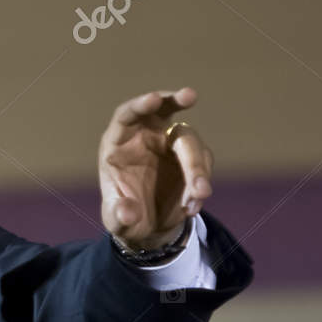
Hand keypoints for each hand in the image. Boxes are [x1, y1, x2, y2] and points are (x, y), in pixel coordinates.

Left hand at [98, 87, 214, 250]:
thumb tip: (129, 213)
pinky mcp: (191, 159)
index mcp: (120, 143)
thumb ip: (121, 216)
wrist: (149, 226)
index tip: (154, 99)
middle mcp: (147, 137)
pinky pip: (203, 164)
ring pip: (189, 141)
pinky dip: (200, 185)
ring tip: (195, 198)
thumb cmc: (124, 216)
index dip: (140, 105)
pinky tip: (190, 208)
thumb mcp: (117, 221)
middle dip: (177, 101)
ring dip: (196, 168)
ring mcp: (171, 146)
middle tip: (190, 95)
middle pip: (164, 111)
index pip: (127, 115)